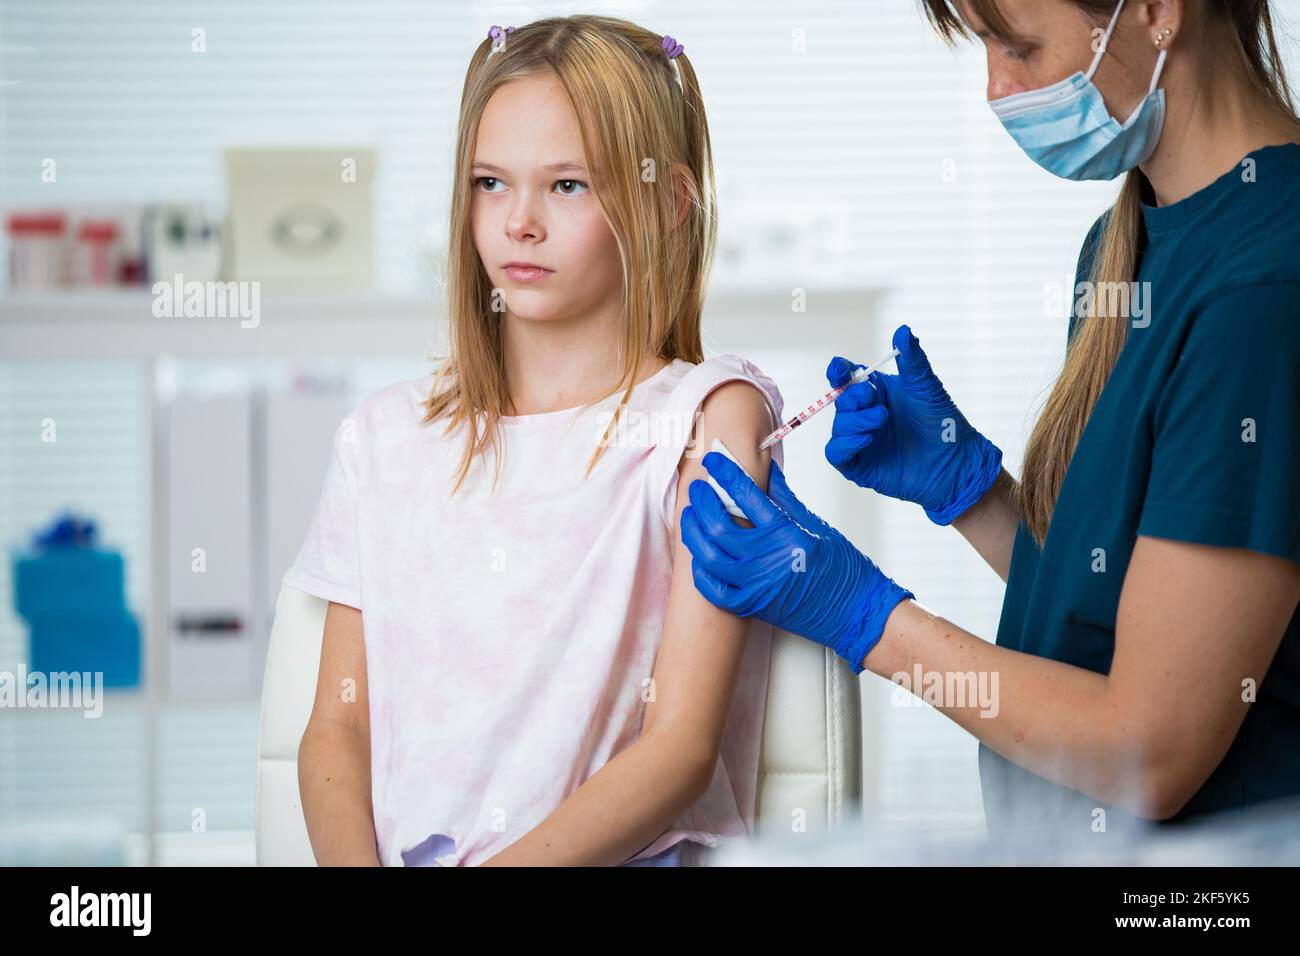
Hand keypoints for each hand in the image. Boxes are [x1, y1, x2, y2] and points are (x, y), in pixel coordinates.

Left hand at [680, 453, 913, 673]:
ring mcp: (758, 586)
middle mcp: (770, 559)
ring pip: (710, 556)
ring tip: (691, 517)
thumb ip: (785, 498)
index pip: (747, 494)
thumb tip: (766, 469)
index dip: (725, 473)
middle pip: (720, 525)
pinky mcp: (753, 606)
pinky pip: (715, 591)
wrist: (855, 612)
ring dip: (694, 533)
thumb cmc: (843, 570)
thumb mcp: (816, 525)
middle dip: (702, 502)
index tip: (714, 462)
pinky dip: (701, 573)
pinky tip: (698, 557)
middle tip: (698, 490)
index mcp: (788, 533)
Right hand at [826, 324, 1002, 524]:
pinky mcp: (858, 465)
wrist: (955, 463)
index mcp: (876, 394)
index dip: (839, 372)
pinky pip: (836, 452)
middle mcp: (864, 416)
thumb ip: (912, 360)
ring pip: (839, 425)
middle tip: (874, 398)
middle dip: (854, 397)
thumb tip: (903, 330)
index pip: (847, 378)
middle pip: (840, 400)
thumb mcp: (926, 388)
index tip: (840, 369)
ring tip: (882, 419)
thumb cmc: (943, 424)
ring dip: (856, 420)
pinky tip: (868, 438)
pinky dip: (847, 443)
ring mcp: (859, 441)